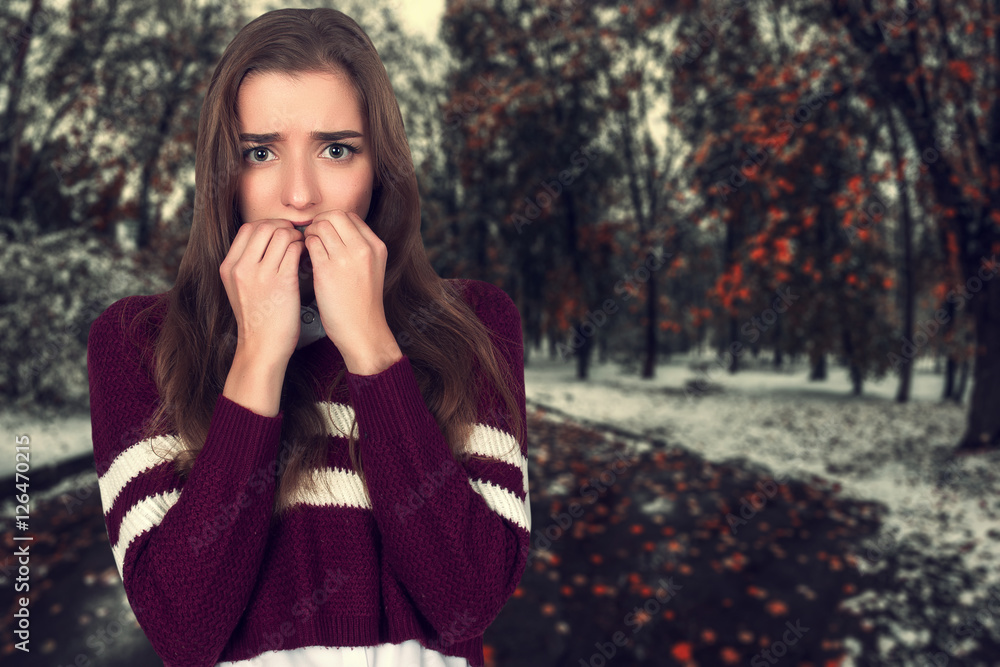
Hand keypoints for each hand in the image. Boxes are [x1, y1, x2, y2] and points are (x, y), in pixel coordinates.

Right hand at [220, 218, 303, 364]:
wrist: (262, 348)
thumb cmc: (257, 320)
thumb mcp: (238, 289)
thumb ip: (247, 265)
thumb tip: (267, 241)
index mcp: (229, 267)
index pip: (248, 228)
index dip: (268, 225)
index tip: (280, 233)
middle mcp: (242, 268)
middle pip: (265, 226)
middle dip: (284, 227)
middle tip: (295, 237)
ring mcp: (261, 275)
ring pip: (282, 235)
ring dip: (297, 237)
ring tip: (302, 247)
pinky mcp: (282, 282)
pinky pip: (295, 251)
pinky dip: (304, 248)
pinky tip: (306, 257)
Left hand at [303, 210, 400, 371]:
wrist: (363, 331)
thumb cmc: (362, 304)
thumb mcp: (371, 269)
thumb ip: (358, 249)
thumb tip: (334, 231)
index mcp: (376, 246)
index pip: (350, 216)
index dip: (333, 222)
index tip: (326, 234)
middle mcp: (363, 248)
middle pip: (334, 215)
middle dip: (319, 223)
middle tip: (313, 238)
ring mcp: (346, 258)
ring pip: (320, 226)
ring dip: (309, 234)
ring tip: (308, 249)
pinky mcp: (328, 270)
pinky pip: (309, 244)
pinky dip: (303, 247)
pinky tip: (304, 260)